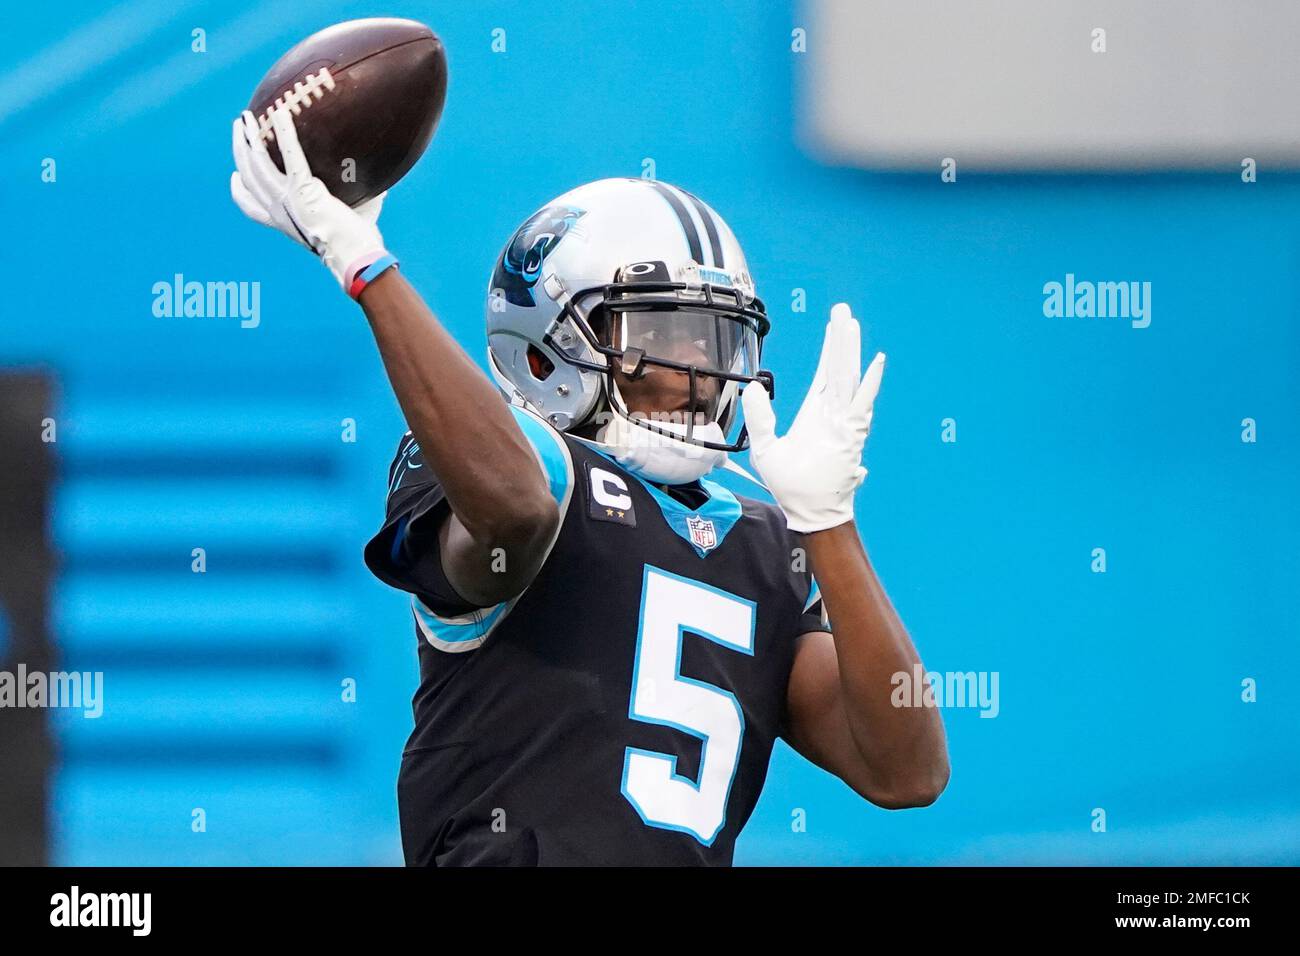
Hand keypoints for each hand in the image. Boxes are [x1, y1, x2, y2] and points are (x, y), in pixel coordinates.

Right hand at [230, 107, 388, 291]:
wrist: (357, 256)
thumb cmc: (358, 243)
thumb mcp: (347, 221)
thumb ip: (357, 202)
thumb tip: (385, 187)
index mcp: (284, 221)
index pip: (251, 207)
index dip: (239, 190)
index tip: (234, 177)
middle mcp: (279, 211)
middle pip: (247, 176)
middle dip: (239, 150)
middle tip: (239, 128)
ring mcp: (286, 201)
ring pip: (256, 164)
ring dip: (249, 137)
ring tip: (246, 117)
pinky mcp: (302, 191)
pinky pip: (289, 155)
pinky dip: (284, 132)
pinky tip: (281, 112)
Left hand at [741, 303, 884, 533]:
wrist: (807, 510)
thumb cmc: (791, 485)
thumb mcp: (766, 446)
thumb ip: (760, 416)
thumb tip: (753, 387)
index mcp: (815, 413)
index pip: (826, 373)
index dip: (829, 349)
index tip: (833, 325)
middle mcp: (832, 413)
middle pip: (839, 367)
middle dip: (840, 339)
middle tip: (842, 310)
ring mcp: (843, 421)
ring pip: (848, 378)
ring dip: (849, 351)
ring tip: (850, 324)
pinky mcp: (849, 433)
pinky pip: (861, 403)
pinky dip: (869, 383)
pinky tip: (875, 362)